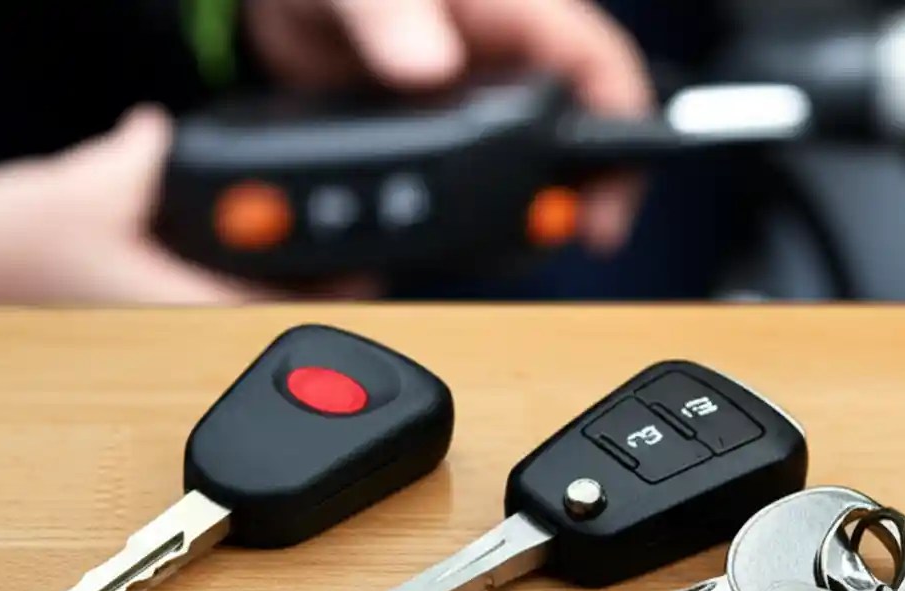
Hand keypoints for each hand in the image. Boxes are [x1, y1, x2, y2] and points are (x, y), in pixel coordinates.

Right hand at [0, 106, 374, 302]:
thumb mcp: (78, 192)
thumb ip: (137, 161)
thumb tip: (165, 133)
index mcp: (167, 309)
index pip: (270, 312)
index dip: (326, 294)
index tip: (368, 269)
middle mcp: (167, 323)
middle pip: (263, 312)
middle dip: (307, 283)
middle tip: (346, 248)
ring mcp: (154, 318)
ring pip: (234, 303)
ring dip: (269, 276)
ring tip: (300, 239)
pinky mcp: (136, 300)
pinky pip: (201, 286)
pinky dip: (228, 264)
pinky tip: (234, 234)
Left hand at [247, 0, 653, 252]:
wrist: (283, 16)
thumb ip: (387, 12)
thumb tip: (427, 66)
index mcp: (509, 10)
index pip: (596, 62)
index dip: (622, 126)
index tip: (606, 194)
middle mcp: (505, 58)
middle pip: (581, 125)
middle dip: (585, 187)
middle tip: (572, 237)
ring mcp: (478, 103)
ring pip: (536, 164)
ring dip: (533, 211)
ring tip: (518, 252)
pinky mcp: (444, 139)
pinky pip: (481, 183)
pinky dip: (479, 219)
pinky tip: (461, 248)